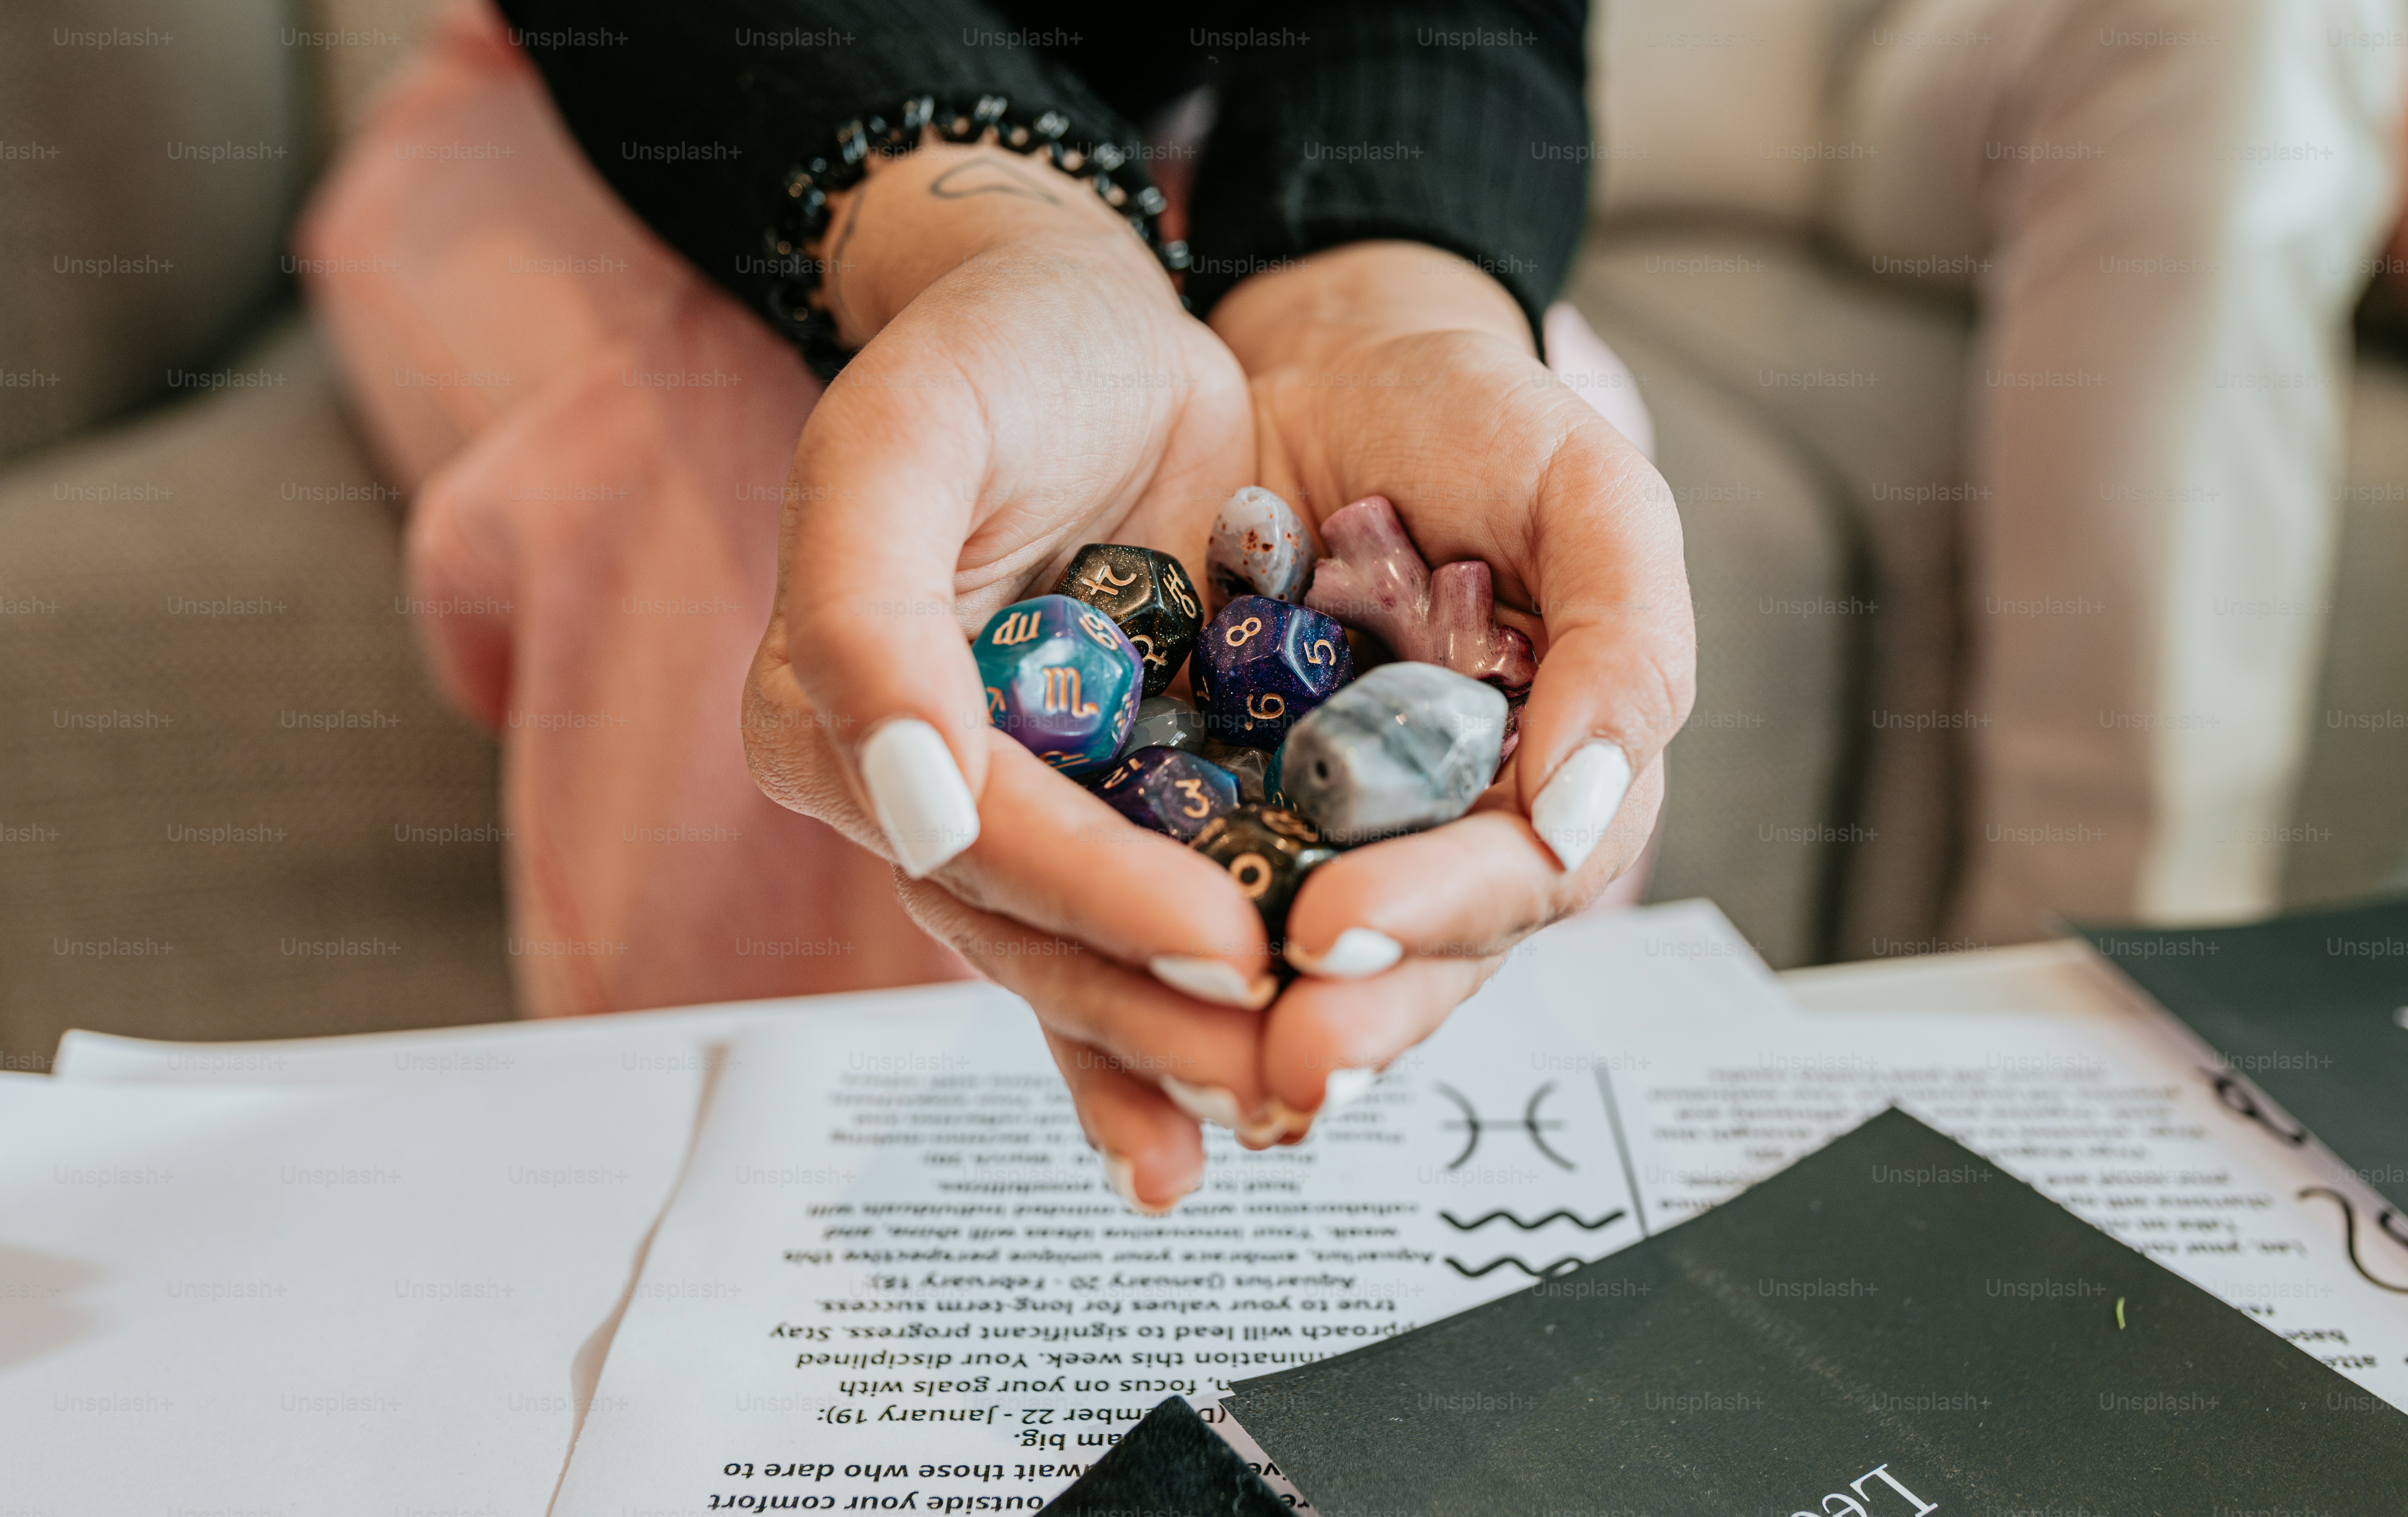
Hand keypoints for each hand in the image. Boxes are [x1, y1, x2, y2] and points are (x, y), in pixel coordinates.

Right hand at [740, 142, 1271, 1212]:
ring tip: (1287, 1110)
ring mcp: (1006, 808)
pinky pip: (1127, 931)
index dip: (1093, 899)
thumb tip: (908, 800)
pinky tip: (1240, 1113)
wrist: (1080, 329)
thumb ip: (863, 608)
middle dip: (1150, 1010)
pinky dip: (1175, 1018)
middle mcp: (909, 788)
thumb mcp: (903, 433)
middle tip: (1281, 1071)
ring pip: (1080, 956)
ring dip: (1176, 1048)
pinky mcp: (1093, 805)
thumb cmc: (988, 354)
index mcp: (831, 715)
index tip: (1219, 948)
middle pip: (1028, 928)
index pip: (973, 835)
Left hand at [1210, 242, 1694, 1125]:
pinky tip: (1111, 1005)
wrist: (1329, 367)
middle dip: (1354, 1015)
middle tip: (1278, 1065)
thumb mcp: (1585, 492)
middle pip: (1416, 962)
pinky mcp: (1223, 808)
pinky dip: (1159, 963)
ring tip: (1196, 1075)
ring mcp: (1331, 831)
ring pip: (1306, 963)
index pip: (1516, 879)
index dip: (1438, 917)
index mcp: (1549, 773)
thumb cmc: (1472, 423)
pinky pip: (1199, 900)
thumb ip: (1626, 636)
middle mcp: (1441, 828)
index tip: (1341, 929)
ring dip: (1254, 1031)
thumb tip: (1585, 807)